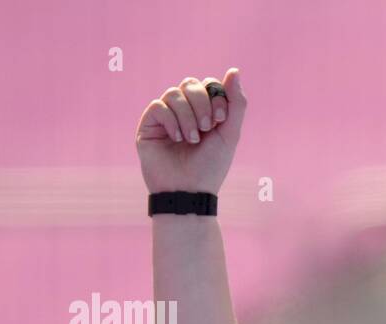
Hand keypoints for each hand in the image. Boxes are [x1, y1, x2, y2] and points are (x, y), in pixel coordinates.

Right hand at [135, 68, 246, 195]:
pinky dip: (171, 121)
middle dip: (201, 104)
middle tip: (207, 128)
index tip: (221, 121)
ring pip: (174, 93)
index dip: (216, 97)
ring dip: (187, 116)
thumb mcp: (230, 134)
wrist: (189, 191)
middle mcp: (184, 111)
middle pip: (190, 84)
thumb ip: (236, 103)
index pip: (208, 85)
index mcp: (205, 112)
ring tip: (191, 140)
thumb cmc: (211, 166)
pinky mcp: (149, 125)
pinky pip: (158, 106)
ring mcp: (165, 117)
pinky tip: (176, 139)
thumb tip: (235, 70)